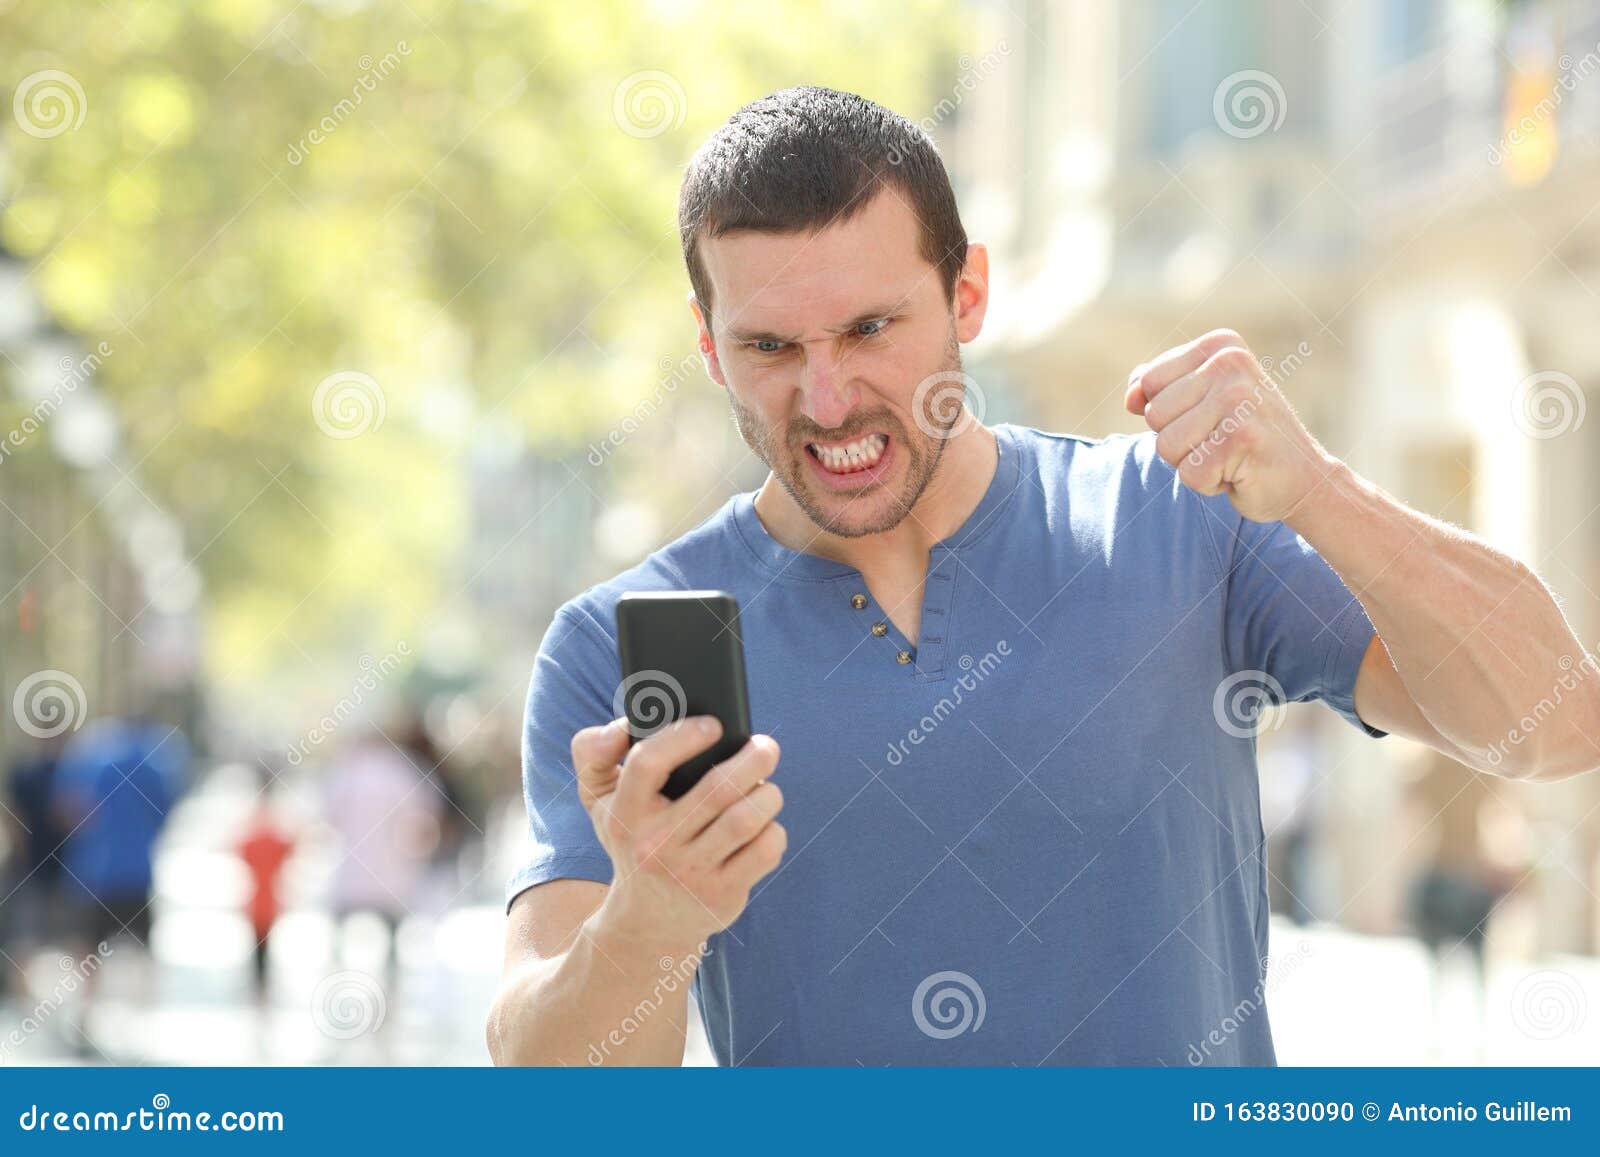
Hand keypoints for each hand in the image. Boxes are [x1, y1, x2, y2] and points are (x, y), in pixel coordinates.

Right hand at [570, 715, 785, 955]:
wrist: (646, 920)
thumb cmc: (632, 838)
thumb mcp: (599, 800)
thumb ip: (594, 752)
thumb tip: (620, 728)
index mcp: (624, 813)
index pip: (647, 764)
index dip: (683, 736)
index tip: (714, 724)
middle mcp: (654, 845)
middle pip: (717, 790)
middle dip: (752, 760)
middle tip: (766, 746)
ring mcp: (689, 873)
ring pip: (745, 820)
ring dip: (768, 795)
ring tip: (768, 787)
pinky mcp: (720, 896)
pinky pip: (763, 851)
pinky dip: (773, 831)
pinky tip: (765, 826)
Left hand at [1124, 329, 1337, 522]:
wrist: (1305, 479)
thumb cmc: (1245, 439)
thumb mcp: (1202, 402)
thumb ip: (1159, 389)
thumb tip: (1130, 396)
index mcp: (1220, 346)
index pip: (1148, 382)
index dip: (1169, 414)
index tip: (1211, 417)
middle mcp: (1230, 364)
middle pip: (1154, 415)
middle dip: (1180, 441)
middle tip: (1222, 441)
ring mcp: (1237, 399)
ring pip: (1166, 446)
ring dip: (1192, 463)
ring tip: (1229, 456)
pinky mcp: (1241, 438)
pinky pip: (1188, 473)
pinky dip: (1208, 483)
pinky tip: (1239, 472)